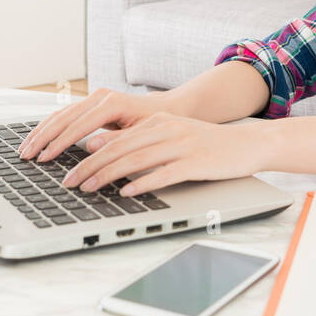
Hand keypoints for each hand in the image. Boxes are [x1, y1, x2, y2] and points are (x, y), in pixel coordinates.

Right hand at [18, 87, 173, 163]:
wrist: (165, 108)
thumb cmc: (157, 123)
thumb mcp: (142, 135)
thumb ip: (117, 140)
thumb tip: (90, 147)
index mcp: (112, 103)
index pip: (78, 125)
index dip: (59, 143)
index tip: (45, 157)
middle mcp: (100, 97)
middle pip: (63, 117)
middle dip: (42, 137)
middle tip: (26, 155)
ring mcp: (93, 98)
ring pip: (60, 115)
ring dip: (40, 132)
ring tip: (24, 149)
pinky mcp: (90, 104)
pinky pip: (64, 115)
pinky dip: (48, 128)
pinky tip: (37, 139)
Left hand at [62, 112, 273, 196]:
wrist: (248, 144)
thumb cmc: (206, 145)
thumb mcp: (168, 136)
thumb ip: (136, 140)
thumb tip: (96, 146)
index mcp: (156, 122)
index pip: (114, 138)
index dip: (87, 156)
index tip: (67, 171)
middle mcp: (166, 129)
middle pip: (120, 148)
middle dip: (90, 166)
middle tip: (69, 183)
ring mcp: (181, 145)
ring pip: (136, 159)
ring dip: (108, 175)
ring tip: (88, 189)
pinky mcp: (196, 162)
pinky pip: (164, 173)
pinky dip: (143, 183)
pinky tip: (127, 193)